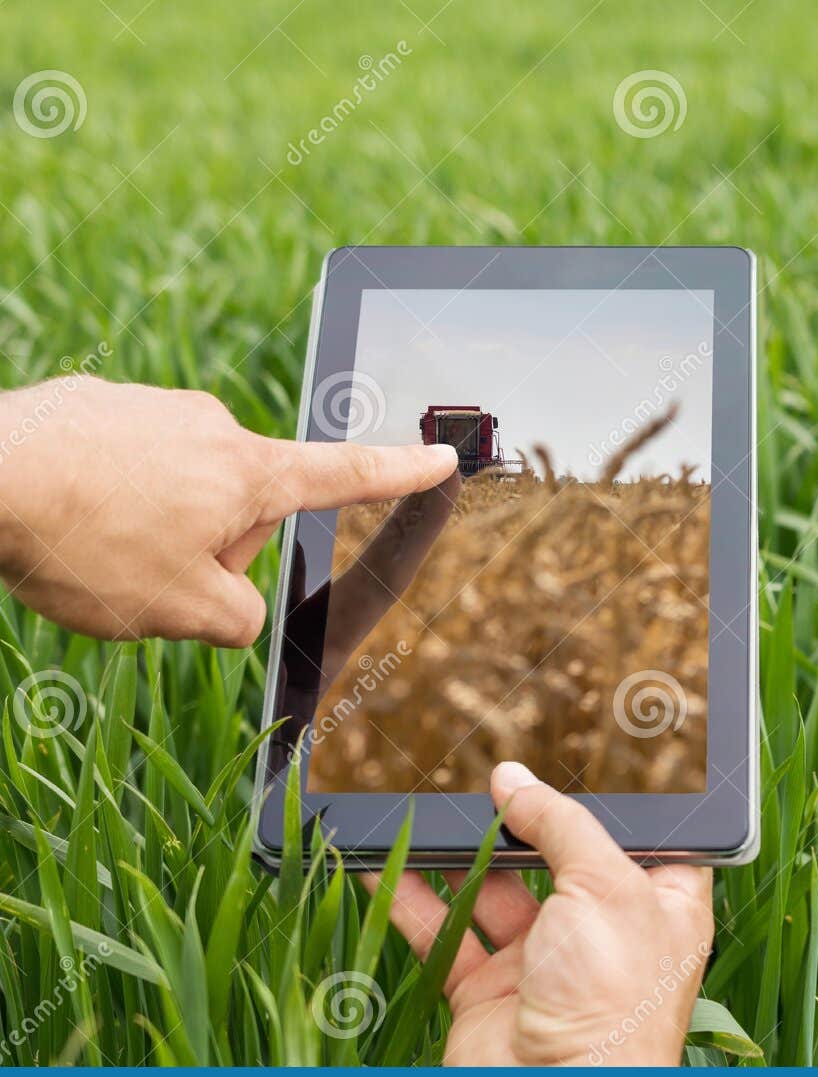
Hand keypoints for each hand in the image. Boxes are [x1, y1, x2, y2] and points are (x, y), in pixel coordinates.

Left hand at [0, 376, 457, 645]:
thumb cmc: (83, 542)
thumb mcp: (180, 612)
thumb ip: (237, 620)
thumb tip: (238, 608)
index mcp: (248, 475)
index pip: (345, 475)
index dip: (400, 474)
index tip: (442, 455)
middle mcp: (209, 427)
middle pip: (241, 503)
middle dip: (209, 545)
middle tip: (148, 577)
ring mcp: (149, 407)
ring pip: (177, 486)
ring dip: (151, 523)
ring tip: (92, 547)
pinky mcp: (92, 403)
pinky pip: (123, 463)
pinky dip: (105, 495)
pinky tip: (61, 515)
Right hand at [372, 761, 713, 1065]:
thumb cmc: (615, 996)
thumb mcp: (605, 883)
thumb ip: (560, 823)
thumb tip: (514, 780)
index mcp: (659, 903)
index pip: (638, 836)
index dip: (611, 801)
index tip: (577, 757)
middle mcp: (605, 931)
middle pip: (558, 858)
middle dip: (521, 822)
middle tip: (485, 777)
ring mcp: (546, 963)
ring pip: (494, 893)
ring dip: (460, 855)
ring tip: (429, 807)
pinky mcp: (490, 992)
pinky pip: (446, 935)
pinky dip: (412, 901)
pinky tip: (384, 864)